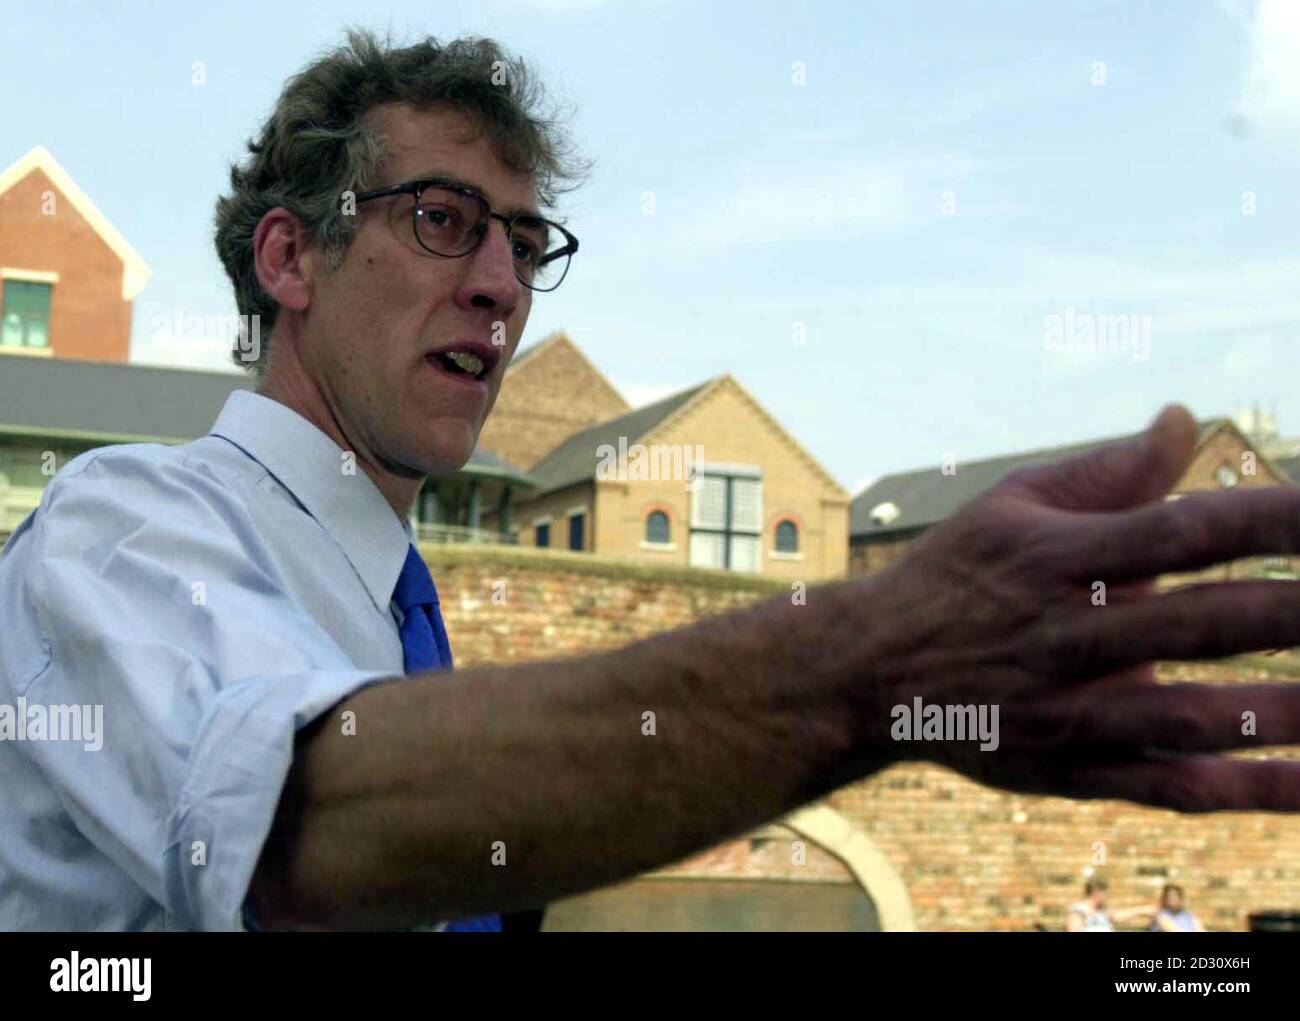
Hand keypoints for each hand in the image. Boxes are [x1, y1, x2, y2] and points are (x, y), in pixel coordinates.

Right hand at [856, 405, 1299, 810]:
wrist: (872, 673)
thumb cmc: (955, 574)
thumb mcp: (1012, 505)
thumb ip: (1108, 471)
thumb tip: (1184, 417)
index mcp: (1059, 558)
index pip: (1184, 530)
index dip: (1276, 518)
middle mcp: (1070, 635)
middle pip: (1206, 621)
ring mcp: (1072, 711)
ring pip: (1197, 715)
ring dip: (1289, 710)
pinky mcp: (1073, 769)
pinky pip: (1170, 786)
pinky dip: (1248, 790)